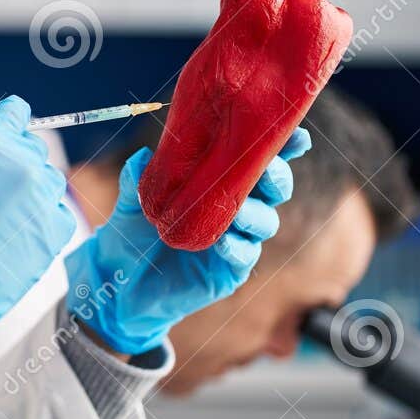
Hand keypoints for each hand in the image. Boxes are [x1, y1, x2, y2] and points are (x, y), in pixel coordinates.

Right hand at [0, 96, 75, 369]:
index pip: (14, 112)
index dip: (4, 121)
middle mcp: (24, 165)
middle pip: (32, 147)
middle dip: (13, 157)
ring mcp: (44, 200)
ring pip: (48, 180)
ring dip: (30, 188)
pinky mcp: (55, 234)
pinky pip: (58, 213)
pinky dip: (42, 217)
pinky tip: (15, 230)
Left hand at [65, 128, 310, 354]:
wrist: (121, 282)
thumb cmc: (132, 233)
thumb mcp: (132, 201)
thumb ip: (138, 178)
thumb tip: (142, 155)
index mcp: (222, 182)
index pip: (257, 159)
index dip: (283, 147)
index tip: (298, 136)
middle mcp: (237, 208)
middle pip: (275, 189)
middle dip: (276, 177)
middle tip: (264, 172)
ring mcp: (237, 239)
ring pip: (266, 222)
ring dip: (255, 213)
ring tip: (235, 213)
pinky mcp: (229, 270)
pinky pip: (245, 256)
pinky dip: (238, 247)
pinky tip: (222, 243)